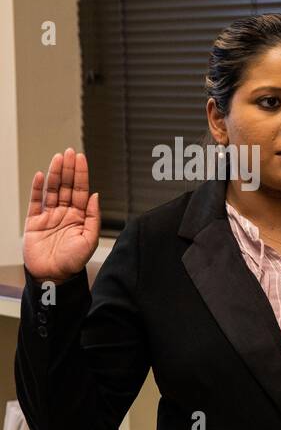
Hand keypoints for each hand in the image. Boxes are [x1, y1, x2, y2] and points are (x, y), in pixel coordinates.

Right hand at [24, 149, 100, 284]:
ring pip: (52, 190)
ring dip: (54, 174)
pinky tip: (39, 175)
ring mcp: (49, 216)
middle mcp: (65, 213)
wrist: (54, 276)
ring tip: (57, 158)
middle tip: (69, 152)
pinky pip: (35, 201)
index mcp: (80, 217)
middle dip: (68, 169)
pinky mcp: (34, 221)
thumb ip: (93, 217)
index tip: (81, 159)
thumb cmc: (74, 262)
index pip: (81, 190)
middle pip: (66, 186)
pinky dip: (36, 188)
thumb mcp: (90, 240)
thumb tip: (96, 196)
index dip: (81, 174)